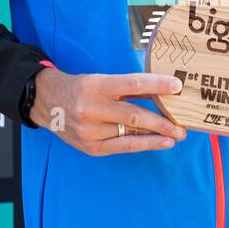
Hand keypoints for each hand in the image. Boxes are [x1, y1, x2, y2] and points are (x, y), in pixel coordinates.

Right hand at [30, 67, 187, 153]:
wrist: (47, 102)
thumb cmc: (81, 88)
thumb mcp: (102, 80)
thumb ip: (130, 87)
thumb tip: (162, 92)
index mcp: (96, 86)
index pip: (132, 84)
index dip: (156, 85)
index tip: (177, 86)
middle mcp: (91, 109)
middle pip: (134, 116)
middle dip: (161, 123)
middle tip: (182, 126)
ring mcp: (89, 131)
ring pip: (130, 134)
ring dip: (156, 136)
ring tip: (175, 136)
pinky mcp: (90, 147)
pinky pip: (122, 147)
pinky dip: (142, 145)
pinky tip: (158, 143)